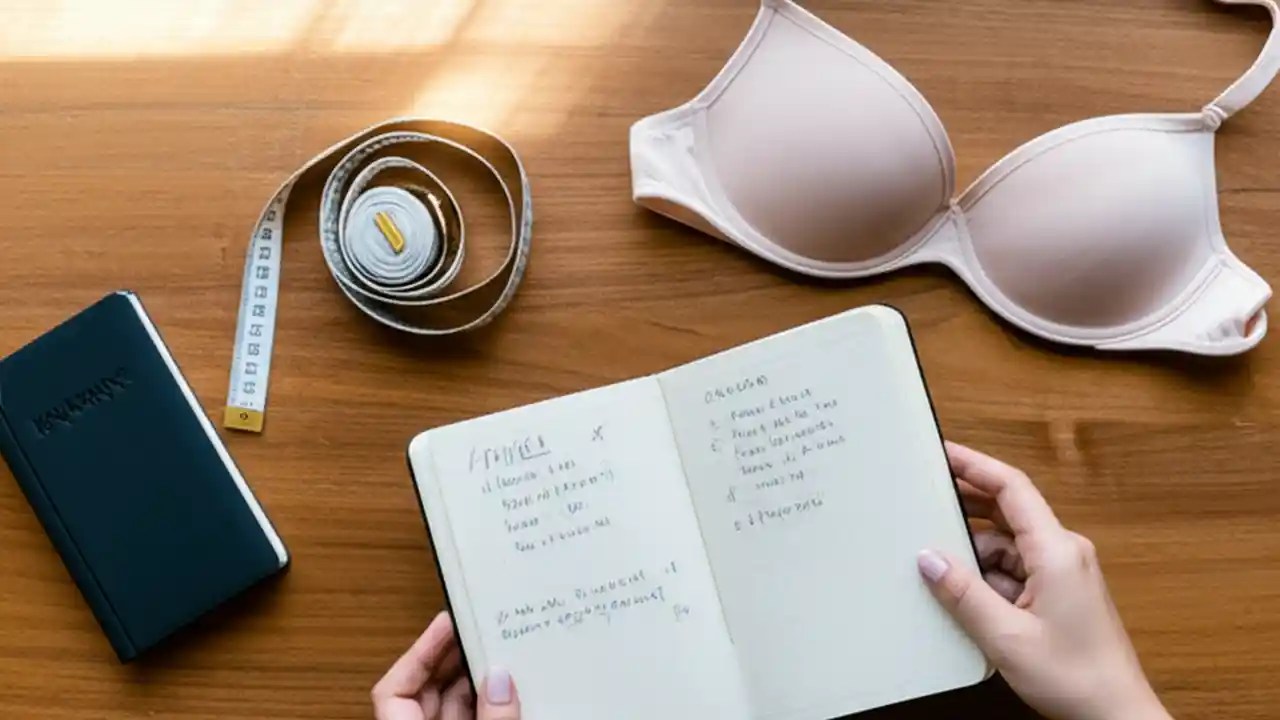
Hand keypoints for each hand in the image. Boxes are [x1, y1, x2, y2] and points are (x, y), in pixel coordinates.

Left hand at [373, 611, 520, 719]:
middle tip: (481, 628)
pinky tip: (515, 687)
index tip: (447, 622)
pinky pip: (474, 718)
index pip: (394, 687)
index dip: (419, 650)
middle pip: (429, 689)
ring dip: (479, 680)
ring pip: (456, 704)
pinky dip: (490, 703)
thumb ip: (492, 719)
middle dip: (457, 658)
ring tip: (503, 651)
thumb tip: (500, 679)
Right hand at [917, 442, 1171, 719]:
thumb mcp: (1005, 635)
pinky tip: (964, 592)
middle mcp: (1065, 552)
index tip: (942, 451)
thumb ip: (962, 593)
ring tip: (938, 563)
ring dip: (976, 551)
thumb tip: (928, 557)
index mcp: (1057, 550)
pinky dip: (989, 575)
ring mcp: (1065, 573)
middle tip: (926, 499)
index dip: (975, 464)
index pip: (1011, 487)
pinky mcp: (1061, 593)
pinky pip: (1017, 569)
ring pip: (1009, 544)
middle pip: (1009, 511)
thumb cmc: (1074, 677)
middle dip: (967, 505)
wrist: (1116, 717)